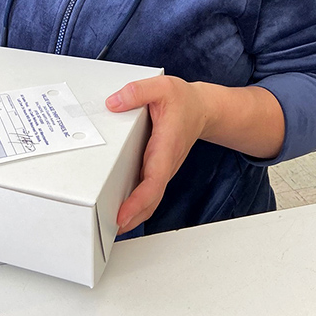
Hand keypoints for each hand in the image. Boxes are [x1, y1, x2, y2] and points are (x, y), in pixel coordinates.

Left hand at [105, 76, 206, 234]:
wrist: (203, 109)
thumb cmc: (185, 101)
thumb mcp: (162, 87)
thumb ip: (137, 92)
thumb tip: (114, 103)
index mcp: (166, 146)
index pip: (153, 181)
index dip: (138, 201)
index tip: (123, 214)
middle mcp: (165, 162)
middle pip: (152, 198)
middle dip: (133, 217)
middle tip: (111, 228)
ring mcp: (163, 168)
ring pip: (151, 197)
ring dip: (135, 214)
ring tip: (112, 225)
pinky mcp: (158, 168)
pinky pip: (149, 190)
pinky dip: (137, 204)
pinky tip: (123, 209)